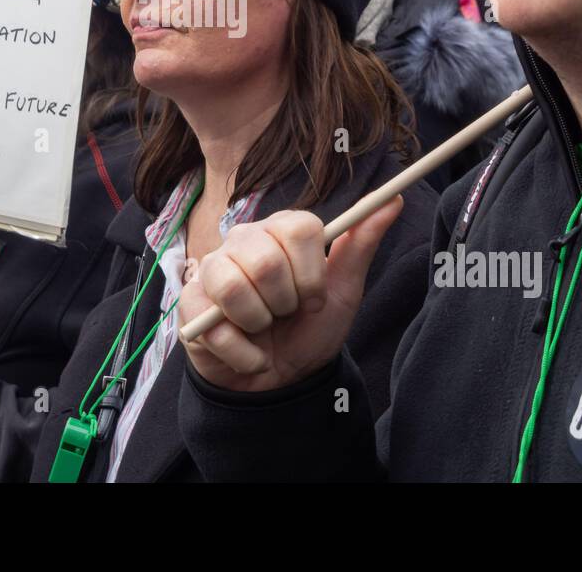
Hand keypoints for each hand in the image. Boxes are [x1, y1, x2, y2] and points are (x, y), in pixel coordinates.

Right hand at [179, 196, 402, 392]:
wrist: (280, 381)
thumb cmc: (310, 329)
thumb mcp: (343, 290)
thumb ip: (362, 243)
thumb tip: (392, 199)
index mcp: (281, 230)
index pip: (300, 228)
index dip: (312, 272)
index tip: (314, 297)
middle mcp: (243, 240)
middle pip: (266, 260)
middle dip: (286, 302)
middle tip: (286, 314)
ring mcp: (211, 270)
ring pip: (233, 287)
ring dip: (260, 324)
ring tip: (265, 329)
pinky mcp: (189, 304)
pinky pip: (214, 324)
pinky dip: (244, 353)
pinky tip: (250, 353)